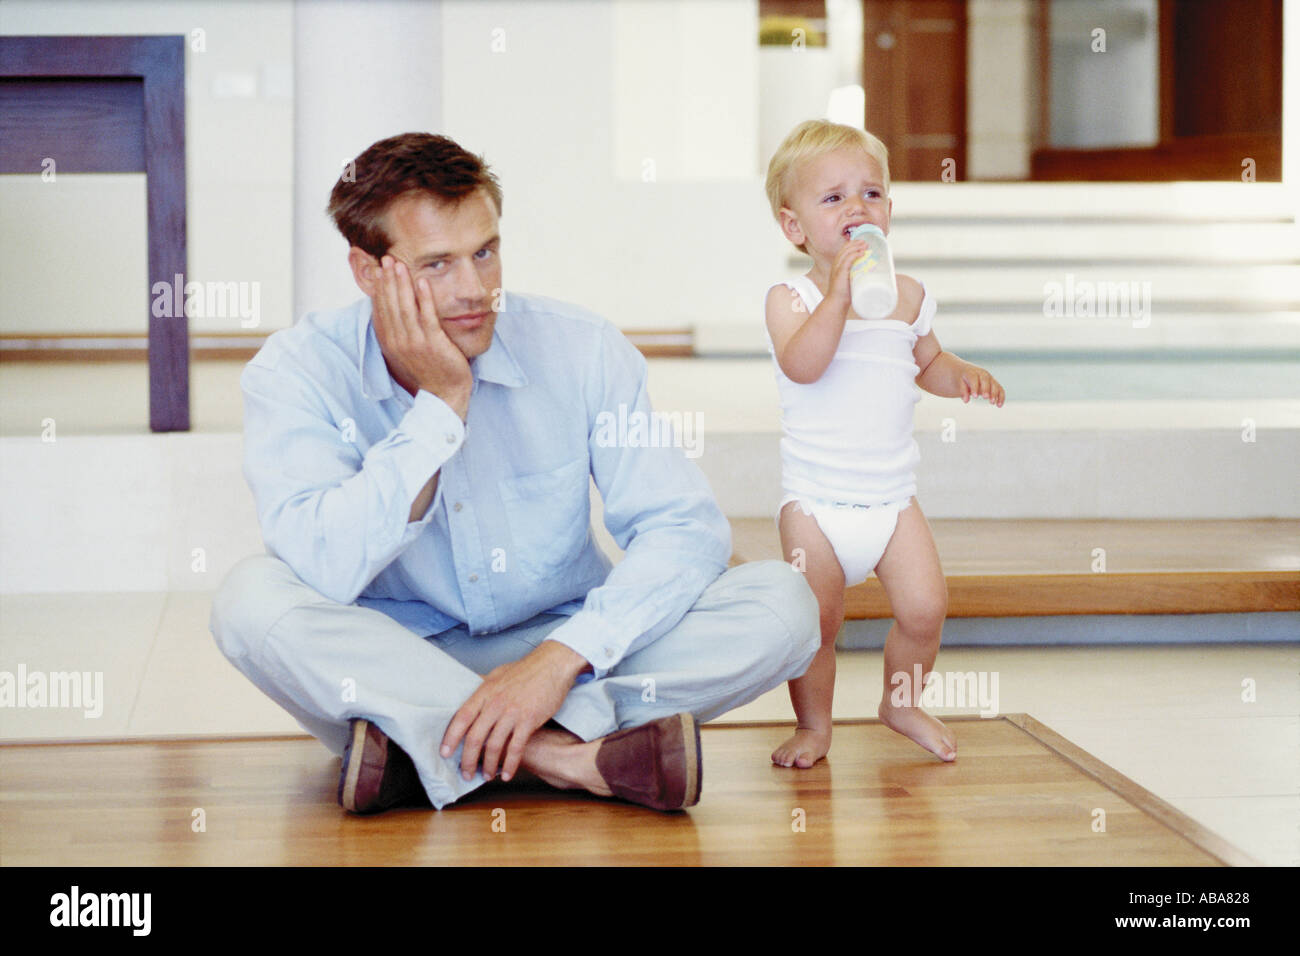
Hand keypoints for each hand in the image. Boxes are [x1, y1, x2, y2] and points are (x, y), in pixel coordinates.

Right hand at [371, 256, 472, 417]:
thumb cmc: (430, 370)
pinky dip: (424, 298)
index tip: (379, 269)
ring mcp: (415, 342)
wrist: (444, 394)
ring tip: (400, 264)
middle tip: (386, 258)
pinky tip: (422, 281)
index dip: (380, 288)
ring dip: (402, 284)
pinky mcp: (432, 343)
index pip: (381, 309)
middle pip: (390, 304)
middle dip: (388, 280)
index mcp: (390, 342)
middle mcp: (398, 342)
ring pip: (405, 307)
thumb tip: (393, 311)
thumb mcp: (407, 350)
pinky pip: (427, 316)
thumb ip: (399, 331)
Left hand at [440, 641, 589, 782]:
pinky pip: (516, 748)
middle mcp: (495, 704)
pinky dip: (510, 765)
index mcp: (485, 692)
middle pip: (475, 737)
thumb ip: (483, 688)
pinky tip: (506, 774)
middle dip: (468, 760)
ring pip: (494, 746)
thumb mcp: (498, 674)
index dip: (451, 737)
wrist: (552, 664)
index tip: (445, 752)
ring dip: (489, 765)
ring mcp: (512, 713)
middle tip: (466, 773)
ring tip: (487, 775)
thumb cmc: (526, 669)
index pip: (462, 717)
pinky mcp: (529, 720)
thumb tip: (470, 696)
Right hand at [827, 239, 867, 305]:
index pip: (844, 250)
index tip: (862, 242)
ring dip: (857, 247)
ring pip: (846, 252)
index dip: (853, 244)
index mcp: (838, 265)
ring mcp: (837, 268)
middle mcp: (836, 264)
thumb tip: (872, 271)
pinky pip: (847, 260)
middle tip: (866, 242)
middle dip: (856, 243)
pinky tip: (861, 253)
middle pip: (845, 248)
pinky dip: (854, 255)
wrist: (837, 302)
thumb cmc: (845, 293)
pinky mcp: (840, 273)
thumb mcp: (851, 280)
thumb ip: (858, 274)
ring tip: (866, 245)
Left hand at [959, 364, 1004, 405]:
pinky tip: (999, 405)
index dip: (975, 387)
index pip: (973, 378)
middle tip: (985, 397)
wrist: (967, 371)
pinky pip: (999, 389)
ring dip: (995, 393)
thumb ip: (963, 391)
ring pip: (994, 384)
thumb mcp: (959, 383)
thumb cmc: (962, 378)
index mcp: (971, 372)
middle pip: (986, 379)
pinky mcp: (994, 384)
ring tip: (992, 403)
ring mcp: (989, 378)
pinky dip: (1000, 397)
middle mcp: (982, 373)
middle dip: (986, 388)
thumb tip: (966, 400)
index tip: (975, 397)